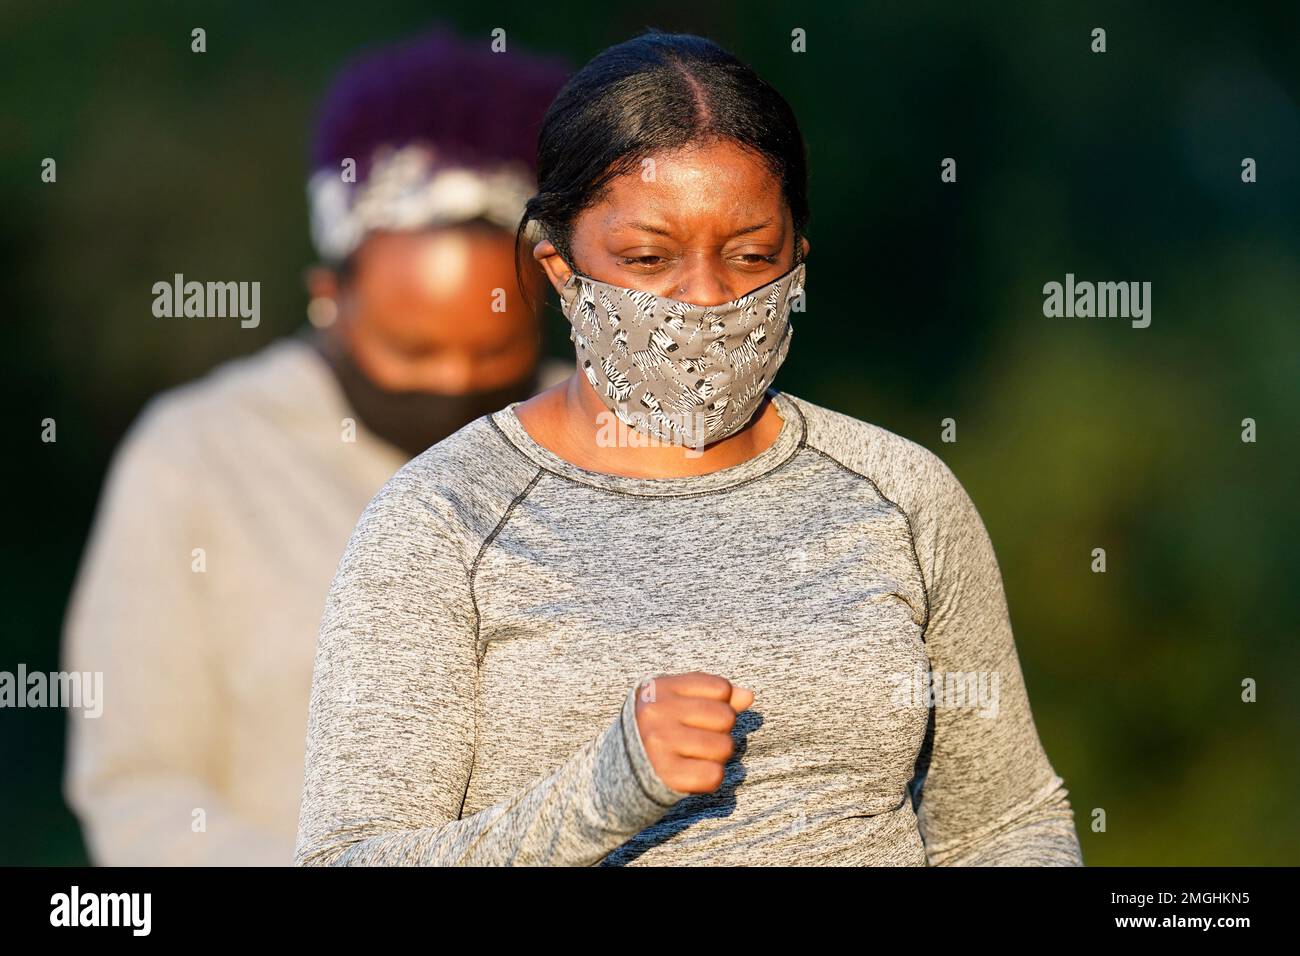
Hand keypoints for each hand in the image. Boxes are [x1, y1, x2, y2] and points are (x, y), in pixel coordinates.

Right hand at [633, 672, 753, 793]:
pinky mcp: (666, 774)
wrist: (620, 770)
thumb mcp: (677, 703)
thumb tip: (748, 696)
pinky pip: (714, 775)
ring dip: (718, 756)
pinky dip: (711, 778)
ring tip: (696, 756)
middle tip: (700, 740)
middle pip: (726, 717)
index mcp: (659, 688)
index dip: (721, 704)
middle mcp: (656, 712)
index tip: (702, 716)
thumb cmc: (658, 730)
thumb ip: (713, 696)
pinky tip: (693, 773)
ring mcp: (659, 743)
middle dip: (722, 731)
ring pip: (724, 747)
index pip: (720, 688)